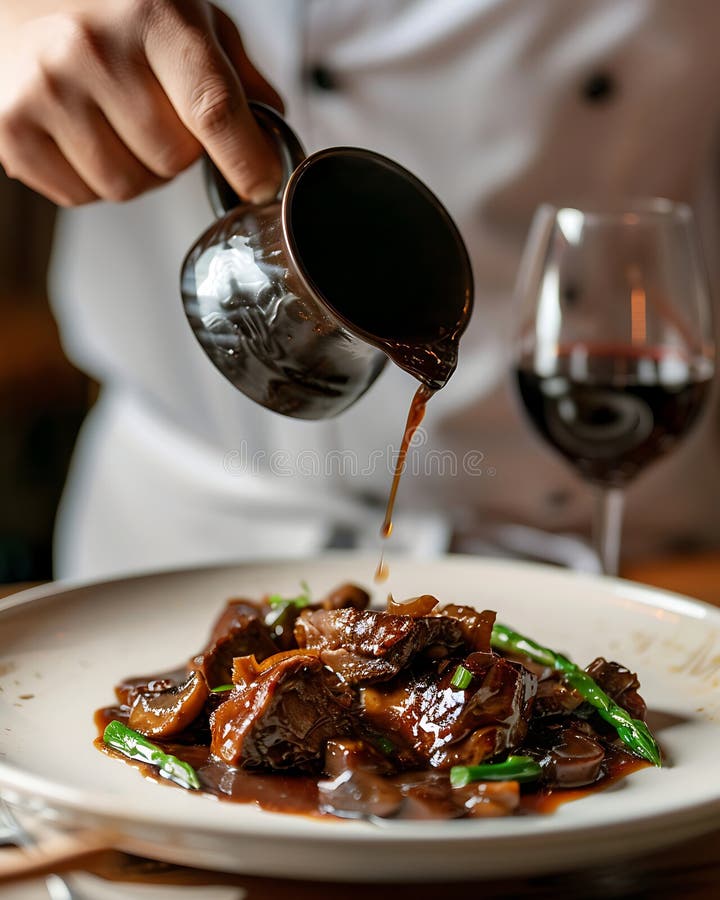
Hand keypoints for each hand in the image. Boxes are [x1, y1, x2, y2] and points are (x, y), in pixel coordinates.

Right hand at [0, 0, 282, 205]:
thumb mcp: (188, 15)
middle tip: (156, 113)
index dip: (247, 162)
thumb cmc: (113, 7)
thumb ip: (237, 77)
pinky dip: (91, 179)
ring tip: (116, 121)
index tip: (262, 185)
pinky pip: (82, 196)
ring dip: (136, 170)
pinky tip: (81, 132)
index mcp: (151, 16)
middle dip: (179, 152)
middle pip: (174, 161)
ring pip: (129, 188)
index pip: (213, 111)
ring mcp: (46, 90)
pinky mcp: (11, 129)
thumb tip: (274, 136)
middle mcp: (93, 49)